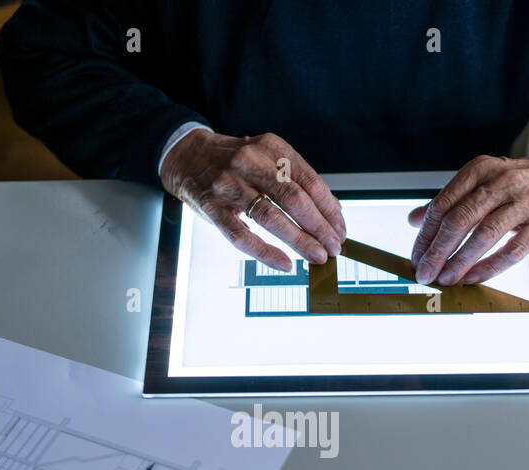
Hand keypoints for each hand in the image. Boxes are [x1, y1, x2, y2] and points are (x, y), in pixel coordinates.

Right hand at [160, 129, 345, 272]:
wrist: (187, 156)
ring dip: (299, 240)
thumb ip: (294, 179)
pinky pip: (242, 235)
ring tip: (317, 256)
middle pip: (293, 199)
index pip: (309, 181)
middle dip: (319, 227)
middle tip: (334, 248)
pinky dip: (266, 253)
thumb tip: (331, 212)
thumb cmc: (234, 163)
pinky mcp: (212, 207)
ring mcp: (228, 185)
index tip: (341, 230)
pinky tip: (284, 263)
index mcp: (271, 147)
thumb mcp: (266, 157)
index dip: (329, 209)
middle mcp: (250, 162)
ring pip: (270, 217)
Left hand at [409, 152, 528, 285]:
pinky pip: (512, 251)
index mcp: (479, 170)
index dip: (425, 235)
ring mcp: (523, 202)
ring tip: (446, 279)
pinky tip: (473, 279)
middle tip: (425, 273)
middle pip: (459, 220)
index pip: (442, 205)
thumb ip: (449, 201)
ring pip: (484, 235)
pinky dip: (489, 267)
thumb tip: (414, 221)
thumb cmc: (520, 183)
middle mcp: (500, 182)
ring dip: (460, 262)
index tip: (416, 257)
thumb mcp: (482, 182)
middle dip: (437, 252)